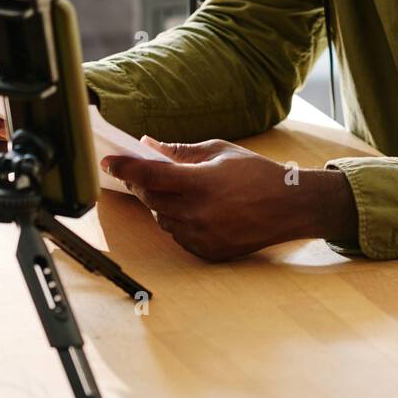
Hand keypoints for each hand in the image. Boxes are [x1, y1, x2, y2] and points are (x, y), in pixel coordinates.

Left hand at [101, 137, 356, 260]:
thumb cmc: (256, 173)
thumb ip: (180, 151)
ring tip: (180, 190)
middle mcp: (197, 213)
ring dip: (160, 203)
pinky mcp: (207, 252)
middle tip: (141, 172)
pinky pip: (178, 236)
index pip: (149, 175)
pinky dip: (178, 221)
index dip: (125, 167)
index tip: (109, 161)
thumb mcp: (219, 151)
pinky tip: (195, 210)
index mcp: (200, 183)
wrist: (289, 206)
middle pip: (150, 198)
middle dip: (141, 183)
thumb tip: (149, 145)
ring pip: (161, 219)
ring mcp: (201, 236)